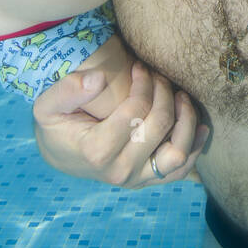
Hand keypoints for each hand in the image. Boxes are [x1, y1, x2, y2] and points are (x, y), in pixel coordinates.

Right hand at [33, 58, 209, 190]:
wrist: (61, 155)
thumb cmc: (57, 126)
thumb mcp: (47, 105)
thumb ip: (67, 90)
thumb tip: (96, 79)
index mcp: (97, 150)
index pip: (136, 110)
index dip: (144, 83)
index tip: (139, 67)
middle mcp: (120, 170)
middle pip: (160, 125)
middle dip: (164, 93)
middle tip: (159, 76)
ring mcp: (137, 179)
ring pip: (178, 153)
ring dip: (186, 120)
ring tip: (180, 95)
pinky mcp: (148, 180)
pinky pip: (181, 169)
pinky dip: (196, 148)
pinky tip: (200, 125)